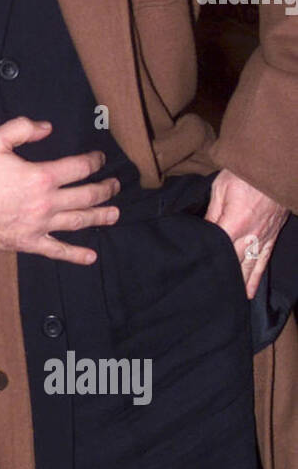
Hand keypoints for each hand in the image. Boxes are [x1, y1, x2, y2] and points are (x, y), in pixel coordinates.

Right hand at [0, 117, 120, 263]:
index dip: (94, 160)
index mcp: (40, 176)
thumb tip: (47, 127)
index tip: (98, 158)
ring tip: (115, 213)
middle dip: (105, 189)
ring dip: (101, 216)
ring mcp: (39, 225)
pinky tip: (91, 257)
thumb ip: (23, 128)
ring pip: (79, 221)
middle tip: (114, 185)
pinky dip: (76, 254)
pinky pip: (57, 249)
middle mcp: (45, 202)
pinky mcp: (28, 242)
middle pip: (86, 195)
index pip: (79, 167)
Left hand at [204, 168, 288, 298]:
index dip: (205, 261)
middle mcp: (250, 235)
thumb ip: (211, 213)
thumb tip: (201, 233)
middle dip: (220, 278)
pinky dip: (256, 278)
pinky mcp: (271, 237)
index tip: (193, 273)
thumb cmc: (245, 174)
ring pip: (248, 268)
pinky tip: (250, 293)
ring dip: (238, 285)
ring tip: (226, 302)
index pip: (216, 248)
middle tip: (206, 297)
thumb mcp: (220, 189)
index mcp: (234, 223)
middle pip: (232, 264)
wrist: (274, 166)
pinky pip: (263, 262)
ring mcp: (262, 238)